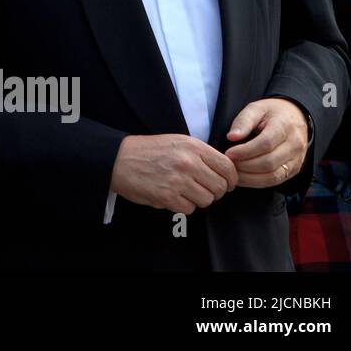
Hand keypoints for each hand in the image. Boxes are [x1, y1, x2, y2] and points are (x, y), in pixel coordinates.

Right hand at [109, 134, 237, 213]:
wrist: (118, 159)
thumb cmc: (148, 151)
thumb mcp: (177, 142)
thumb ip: (201, 154)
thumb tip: (225, 172)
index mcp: (193, 146)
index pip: (228, 168)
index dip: (231, 180)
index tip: (227, 184)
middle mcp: (188, 162)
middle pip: (220, 187)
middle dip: (213, 191)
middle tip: (200, 188)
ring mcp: (178, 180)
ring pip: (207, 200)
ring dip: (198, 199)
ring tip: (183, 191)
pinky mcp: (167, 196)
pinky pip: (190, 209)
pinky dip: (183, 206)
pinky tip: (172, 196)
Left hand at [224, 98, 309, 187]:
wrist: (296, 117)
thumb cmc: (272, 113)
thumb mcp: (256, 108)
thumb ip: (243, 121)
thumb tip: (231, 136)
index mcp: (285, 127)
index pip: (266, 143)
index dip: (245, 151)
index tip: (229, 153)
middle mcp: (294, 145)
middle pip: (269, 162)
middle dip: (245, 166)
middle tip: (228, 164)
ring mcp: (296, 159)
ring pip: (273, 176)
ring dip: (250, 177)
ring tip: (233, 172)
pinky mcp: (294, 170)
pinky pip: (276, 181)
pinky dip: (257, 182)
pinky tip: (243, 178)